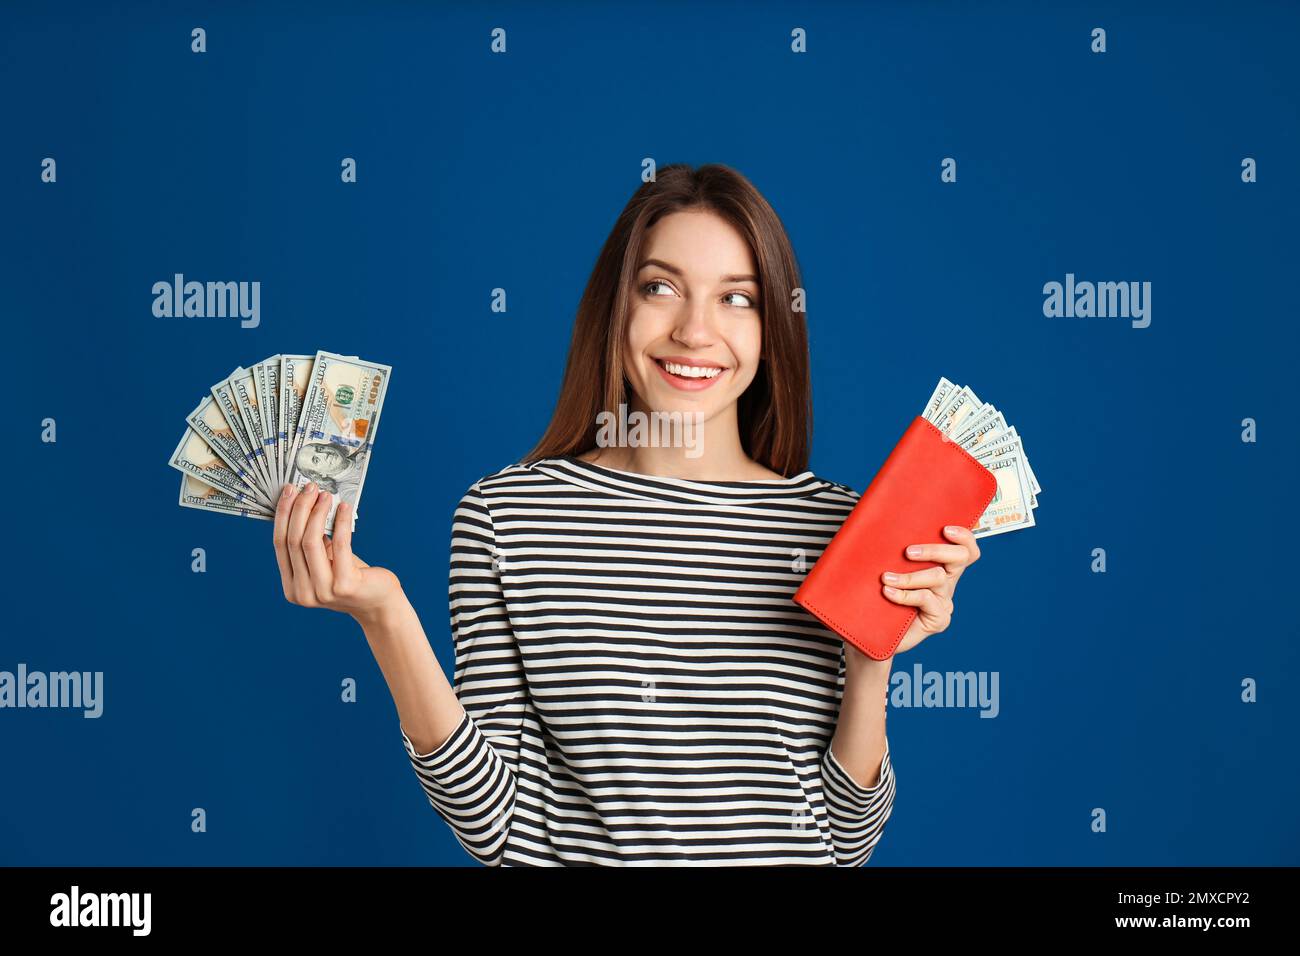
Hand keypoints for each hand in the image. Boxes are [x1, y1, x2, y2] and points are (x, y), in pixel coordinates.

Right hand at [272, 481, 402, 620]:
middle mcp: (303, 593)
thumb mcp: (325, 561)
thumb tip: (304, 503)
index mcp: (291, 588)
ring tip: (326, 495)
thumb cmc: (351, 577)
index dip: (283, 515)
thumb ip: (311, 542)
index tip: (288, 492)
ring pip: (311, 541)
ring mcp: (323, 591)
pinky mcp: (345, 585)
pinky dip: (341, 522)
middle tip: (309, 488)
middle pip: (293, 540)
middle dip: (300, 509)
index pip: (279, 545)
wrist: (378, 603)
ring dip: (318, 513)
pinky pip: (340, 544)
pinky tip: (344, 508)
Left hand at [856, 524, 981, 658]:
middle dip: (935, 550)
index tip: (945, 528)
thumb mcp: (886, 568)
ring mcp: (944, 601)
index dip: (964, 536)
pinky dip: (905, 594)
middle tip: (908, 552)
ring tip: (886, 578)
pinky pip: (926, 599)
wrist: (870, 634)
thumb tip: (882, 524)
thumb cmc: (876, 595)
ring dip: (910, 576)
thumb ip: (893, 551)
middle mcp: (947, 582)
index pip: (965, 548)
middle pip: (960, 557)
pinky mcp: (939, 619)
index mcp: (941, 566)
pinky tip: (888, 592)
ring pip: (938, 577)